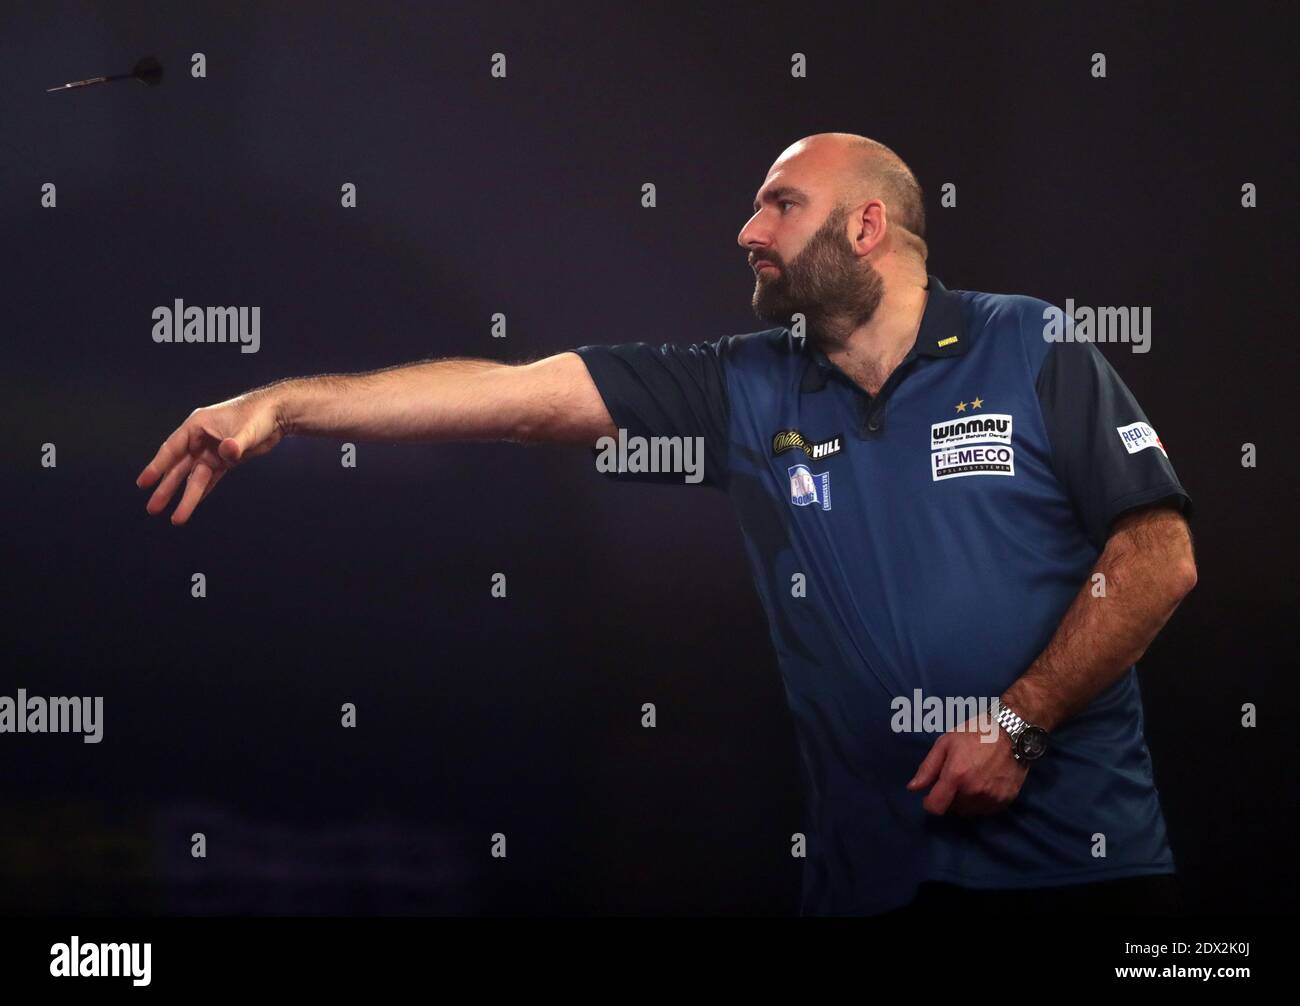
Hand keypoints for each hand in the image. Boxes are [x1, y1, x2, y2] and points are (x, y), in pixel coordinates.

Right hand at [136, 390, 285, 524]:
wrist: (278, 413)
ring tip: (176, 519)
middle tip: (152, 509)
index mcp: (197, 425)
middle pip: (179, 467)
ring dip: (185, 496)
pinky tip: (193, 504)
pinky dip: (202, 491)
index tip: (143, 483)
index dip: (157, 467)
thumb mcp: (247, 429)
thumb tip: (227, 451)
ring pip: (195, 477)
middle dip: (167, 488)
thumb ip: (235, 443)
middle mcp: (201, 439)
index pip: (172, 449)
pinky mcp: (226, 460)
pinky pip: (210, 479)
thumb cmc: (259, 414)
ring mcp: (213, 450)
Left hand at [906, 723, 1028, 815]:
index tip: (931, 796)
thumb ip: (928, 768)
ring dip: (965, 801)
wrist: (1013, 731)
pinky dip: (982, 802)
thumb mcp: (946, 743)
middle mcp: (974, 791)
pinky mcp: (1006, 800)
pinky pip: (987, 810)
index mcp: (956, 776)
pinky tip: (984, 784)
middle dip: (949, 798)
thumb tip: (913, 788)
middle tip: (955, 780)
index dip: (930, 803)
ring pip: (970, 811)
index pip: (936, 807)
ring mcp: (992, 797)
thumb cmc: (976, 732)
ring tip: (970, 781)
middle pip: (953, 809)